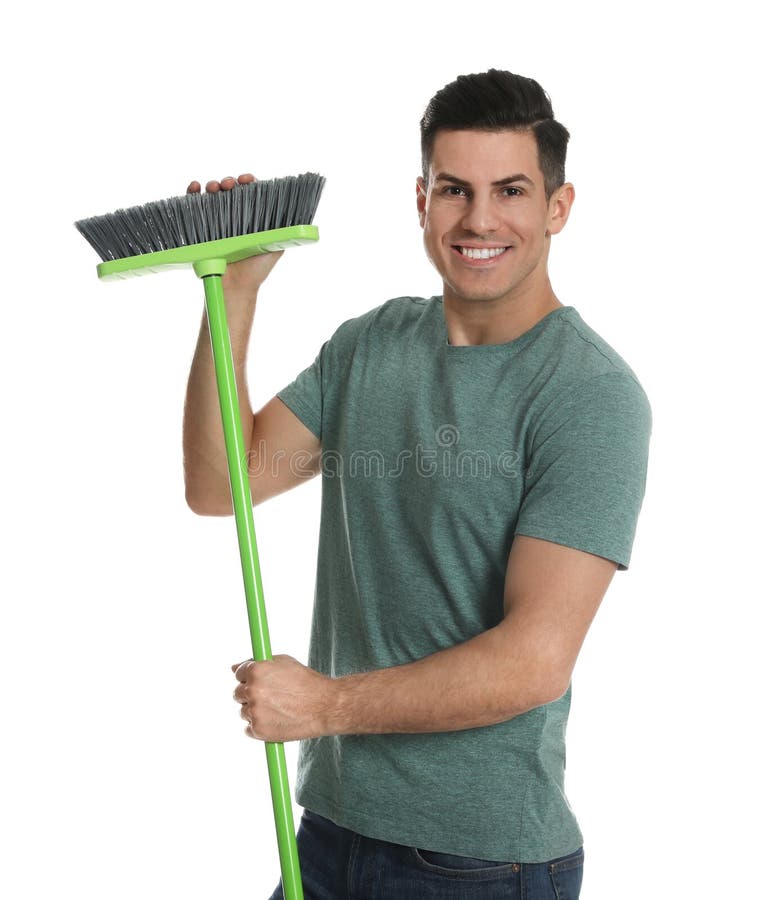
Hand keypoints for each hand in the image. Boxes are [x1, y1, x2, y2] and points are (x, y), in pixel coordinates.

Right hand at [186, 174, 283, 294]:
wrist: (234, 286)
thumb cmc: (256, 270)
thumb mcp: (275, 248)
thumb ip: (282, 232)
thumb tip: (296, 216)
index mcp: (253, 218)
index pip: (252, 192)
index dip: (250, 182)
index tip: (246, 180)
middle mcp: (236, 217)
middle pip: (231, 189)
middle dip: (229, 182)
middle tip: (228, 185)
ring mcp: (217, 221)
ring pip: (213, 194)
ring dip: (212, 185)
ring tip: (212, 188)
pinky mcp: (201, 226)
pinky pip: (194, 205)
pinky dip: (192, 193)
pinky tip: (195, 188)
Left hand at [232, 655, 336, 742]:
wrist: (325, 706)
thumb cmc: (306, 681)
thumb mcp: (284, 662)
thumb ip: (257, 663)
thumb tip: (233, 668)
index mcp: (256, 671)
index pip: (238, 674)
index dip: (250, 677)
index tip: (261, 682)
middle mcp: (252, 691)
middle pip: (238, 694)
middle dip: (251, 695)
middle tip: (272, 697)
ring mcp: (254, 712)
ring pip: (243, 712)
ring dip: (256, 711)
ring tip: (280, 709)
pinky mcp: (258, 730)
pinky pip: (248, 728)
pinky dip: (259, 727)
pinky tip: (277, 720)